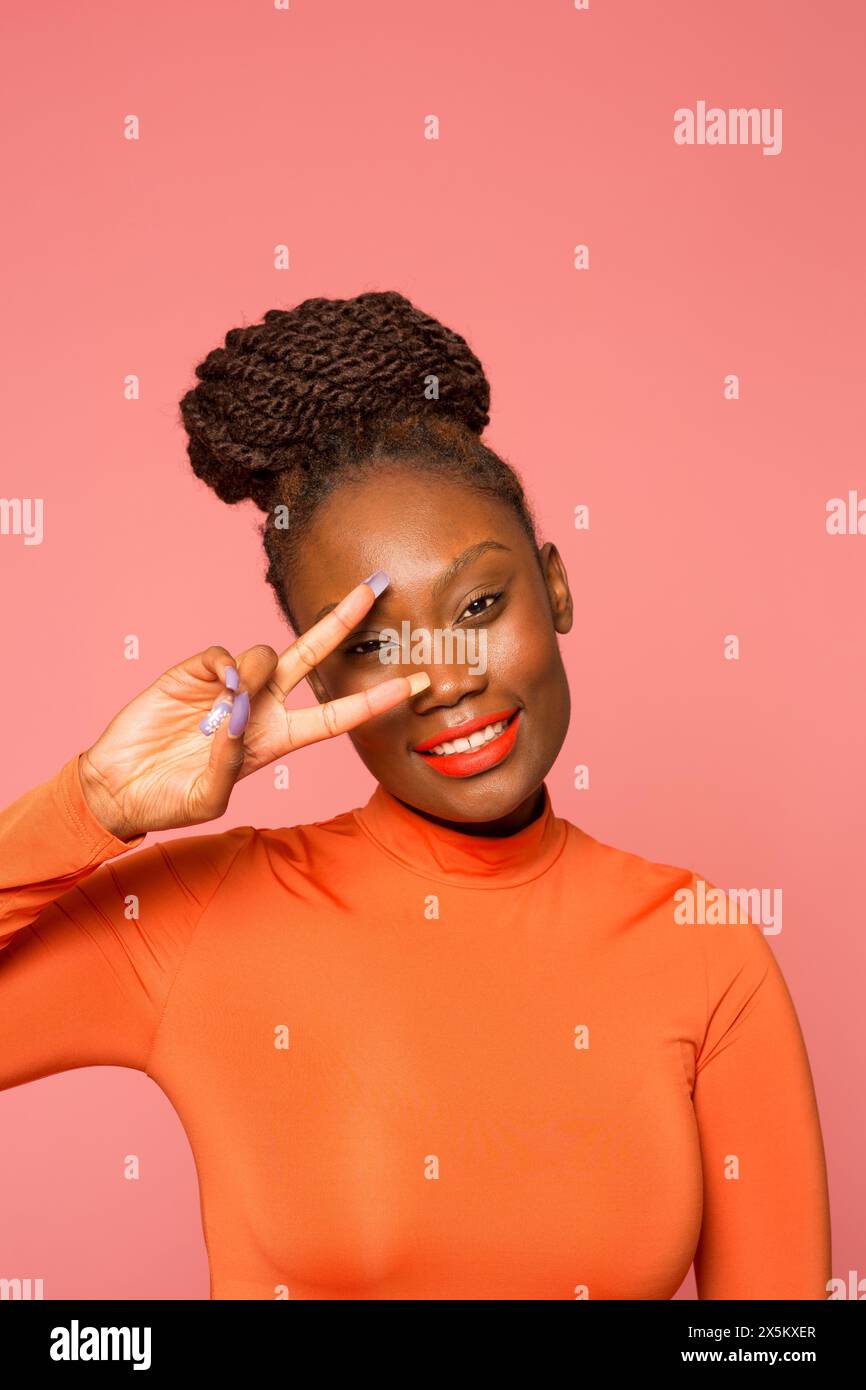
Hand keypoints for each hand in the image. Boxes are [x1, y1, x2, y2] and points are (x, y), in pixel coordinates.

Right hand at [78, 577, 426, 838]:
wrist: (119, 787)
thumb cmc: (170, 800)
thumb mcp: (209, 797)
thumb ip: (229, 761)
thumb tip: (239, 710)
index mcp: (279, 740)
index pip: (338, 715)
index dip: (377, 701)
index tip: (417, 685)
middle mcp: (263, 706)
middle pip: (314, 656)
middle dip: (345, 621)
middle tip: (377, 586)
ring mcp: (231, 686)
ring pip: (266, 655)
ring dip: (256, 677)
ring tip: (226, 713)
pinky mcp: (197, 672)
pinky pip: (224, 656)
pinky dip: (224, 671)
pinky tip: (213, 693)